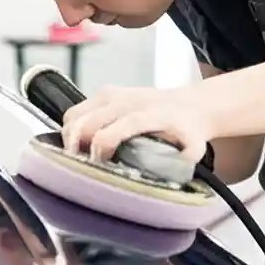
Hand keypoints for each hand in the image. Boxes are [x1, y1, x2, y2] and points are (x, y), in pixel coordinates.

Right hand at [61, 85, 214, 164]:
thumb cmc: (188, 128)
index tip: (100, 164)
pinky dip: (72, 127)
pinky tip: (79, 142)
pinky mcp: (105, 93)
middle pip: (88, 122)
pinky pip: (77, 110)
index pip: (115, 129)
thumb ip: (185, 158)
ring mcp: (113, 94)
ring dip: (70, 136)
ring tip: (76, 155)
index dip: (102, 148)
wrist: (191, 104)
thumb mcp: (195, 146)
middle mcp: (128, 100)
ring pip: (76, 114)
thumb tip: (169, 171)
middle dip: (78, 147)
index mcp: (149, 114)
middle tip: (80, 166)